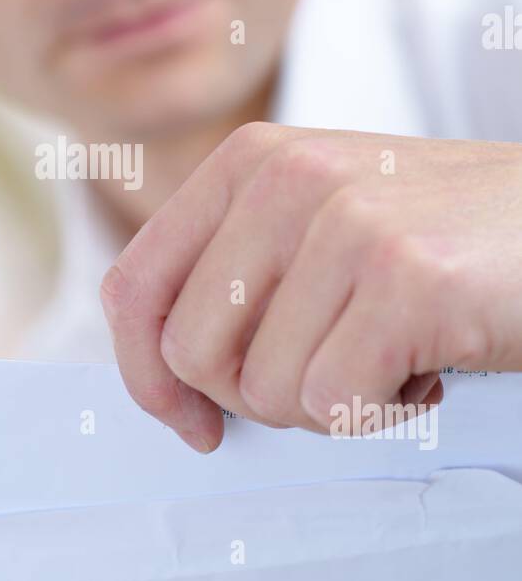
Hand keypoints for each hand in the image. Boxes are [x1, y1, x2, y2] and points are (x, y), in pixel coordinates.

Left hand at [101, 123, 521, 449]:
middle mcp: (288, 178)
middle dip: (258, 396)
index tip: (191, 420)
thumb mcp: (323, 223)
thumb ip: (238, 274)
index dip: (146, 374)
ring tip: (393, 357)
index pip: (133, 287)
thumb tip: (166, 384)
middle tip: (333, 371)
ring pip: (263, 392)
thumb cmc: (448, 243)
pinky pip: (334, 404)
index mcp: (250, 161)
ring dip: (331, 405)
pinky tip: (425, 370)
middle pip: (190, 354)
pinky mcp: (406, 279)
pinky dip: (381, 415)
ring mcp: (347, 224)